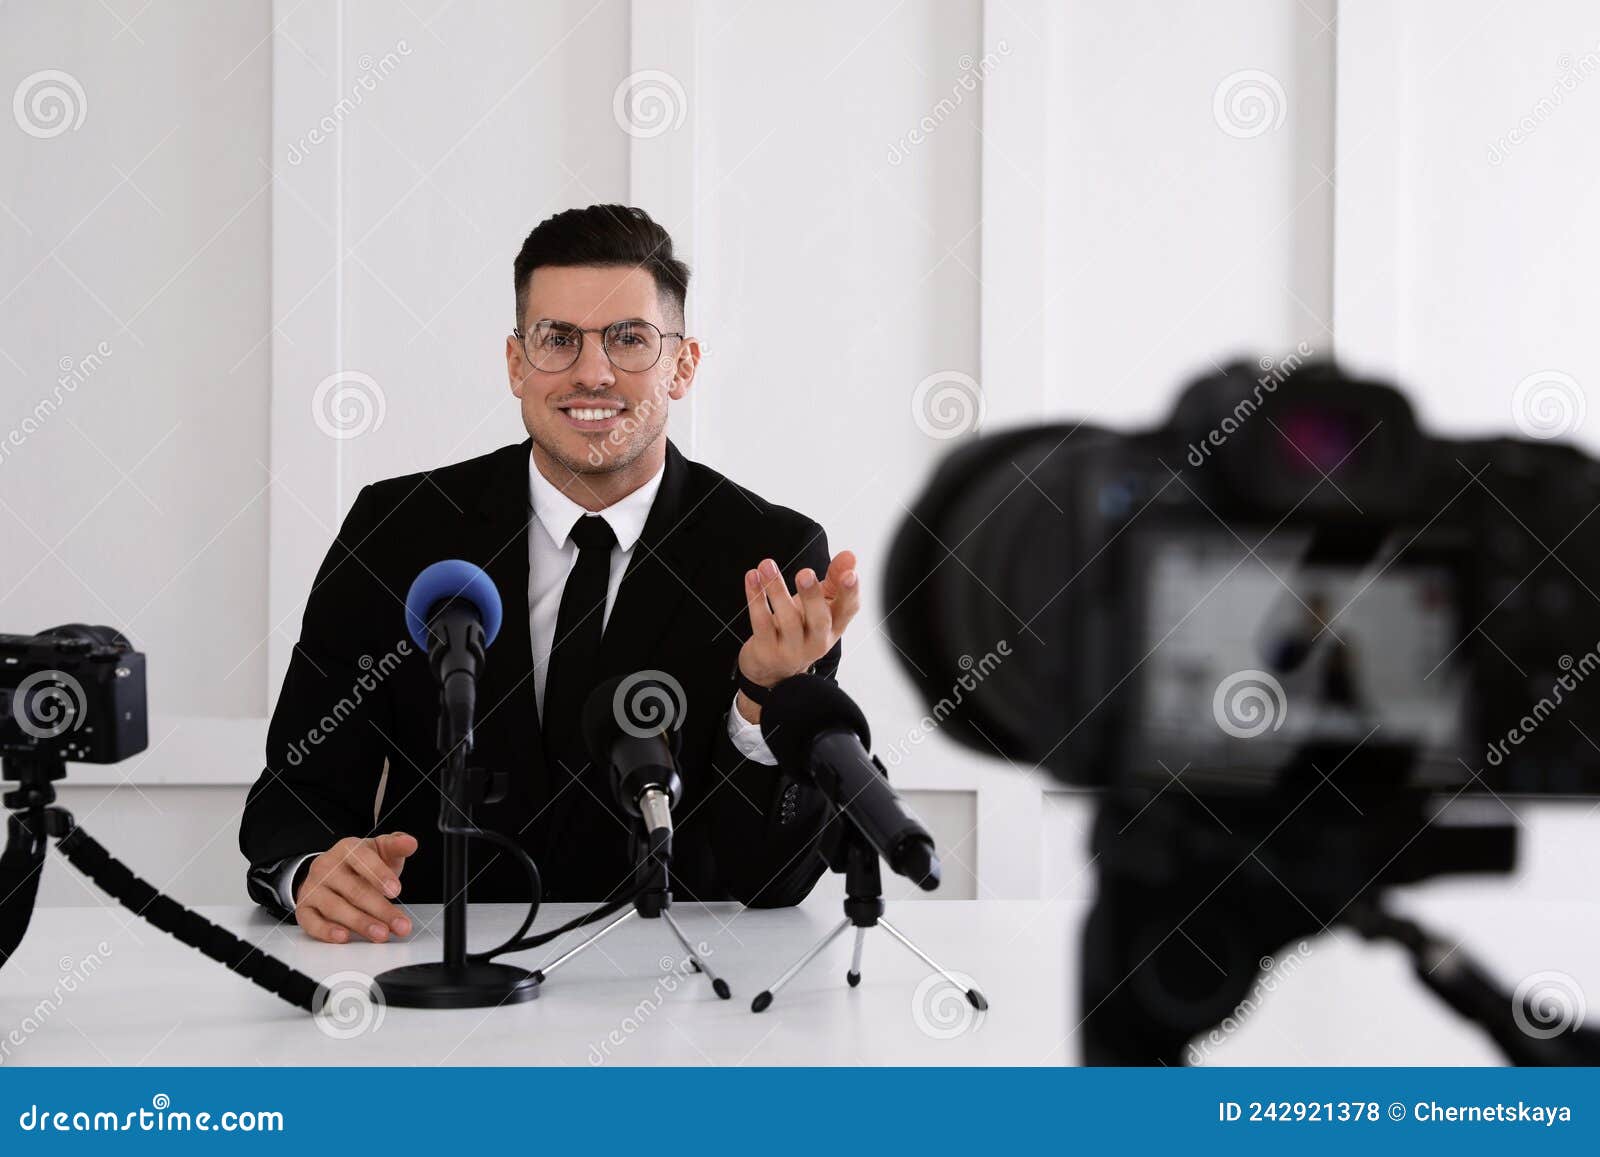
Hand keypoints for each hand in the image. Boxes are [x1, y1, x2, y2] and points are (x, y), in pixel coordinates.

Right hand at [295, 832, 417, 943]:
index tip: (396, 890)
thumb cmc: (360, 862)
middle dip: (380, 909)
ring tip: (381, 934)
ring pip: (335, 908)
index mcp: (347, 849)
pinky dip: (327, 931)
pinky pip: (312, 922)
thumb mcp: (380, 849)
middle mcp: (326, 867)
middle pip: (354, 890)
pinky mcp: (304, 909)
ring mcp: (313, 888)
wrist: (330, 870)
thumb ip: (397, 846)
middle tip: (399, 924)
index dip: (380, 875)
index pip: (363, 860)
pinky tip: (344, 937)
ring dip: (360, 923)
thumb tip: (410, 842)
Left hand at [737, 550, 860, 719]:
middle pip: (819, 619)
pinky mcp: (767, 651)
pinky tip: (752, 578)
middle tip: (805, 573)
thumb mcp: (821, 605)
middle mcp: (817, 641)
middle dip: (813, 596)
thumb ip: (835, 578)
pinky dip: (755, 598)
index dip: (851, 592)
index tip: (850, 574)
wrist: (772, 672)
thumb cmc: (800, 629)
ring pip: (787, 620)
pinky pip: (761, 622)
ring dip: (776, 590)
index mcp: (834, 627)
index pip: (848, 609)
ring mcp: (792, 649)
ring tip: (767, 566)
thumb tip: (850, 555)